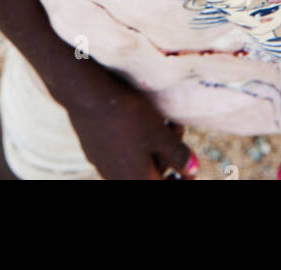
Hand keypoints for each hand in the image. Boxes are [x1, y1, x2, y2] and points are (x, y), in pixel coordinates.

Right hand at [55, 59, 197, 180]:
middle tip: (175, 126)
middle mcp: (118, 179)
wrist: (87, 96)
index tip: (191, 167)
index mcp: (138, 181)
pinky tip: (134, 118)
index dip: (182, 177)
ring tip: (158, 118)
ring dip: (151, 144)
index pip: (166, 185)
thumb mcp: (160, 133)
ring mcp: (103, 165)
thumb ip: (178, 155)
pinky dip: (132, 139)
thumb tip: (193, 170)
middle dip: (167, 152)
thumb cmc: (127, 116)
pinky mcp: (93, 149)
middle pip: (151, 172)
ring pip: (135, 160)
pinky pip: (119, 151)